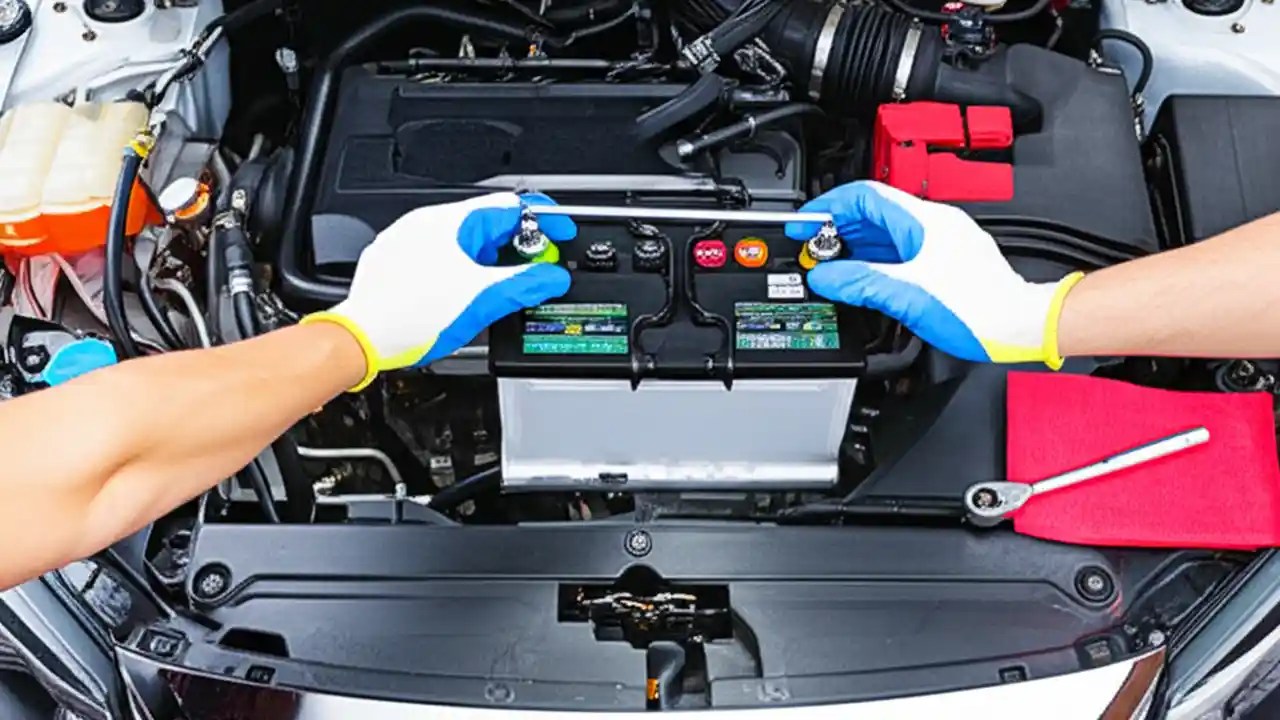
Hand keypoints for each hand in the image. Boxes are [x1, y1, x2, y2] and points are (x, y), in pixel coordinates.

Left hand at [303, 192, 576, 389]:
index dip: (544, 219)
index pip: (511, 206)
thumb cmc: (410, 317)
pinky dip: (461, 270)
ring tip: (497, 290)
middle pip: (489, 225)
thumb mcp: (482, 299)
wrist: (362, 338)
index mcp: (452, 223)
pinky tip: (463, 295)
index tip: (560, 234)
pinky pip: (440, 257)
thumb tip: (552, 276)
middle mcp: (427, 223)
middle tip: (535, 271)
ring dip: (489, 261)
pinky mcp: (396, 261)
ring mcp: (408, 241)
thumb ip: (524, 283)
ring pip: (464, 242)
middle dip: (517, 247)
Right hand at [784, 181, 1083, 367]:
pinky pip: (898, 249)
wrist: (1020, 326)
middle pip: (871, 212)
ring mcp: (939, 241)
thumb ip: (860, 283)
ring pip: (884, 231)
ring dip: (853, 244)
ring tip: (830, 264)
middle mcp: (932, 225)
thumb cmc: (981, 311)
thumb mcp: (907, 296)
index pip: (863, 196)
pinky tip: (861, 276)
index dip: (828, 207)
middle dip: (836, 227)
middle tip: (811, 248)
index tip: (805, 224)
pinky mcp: (944, 259)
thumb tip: (825, 276)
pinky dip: (873, 258)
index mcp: (922, 222)